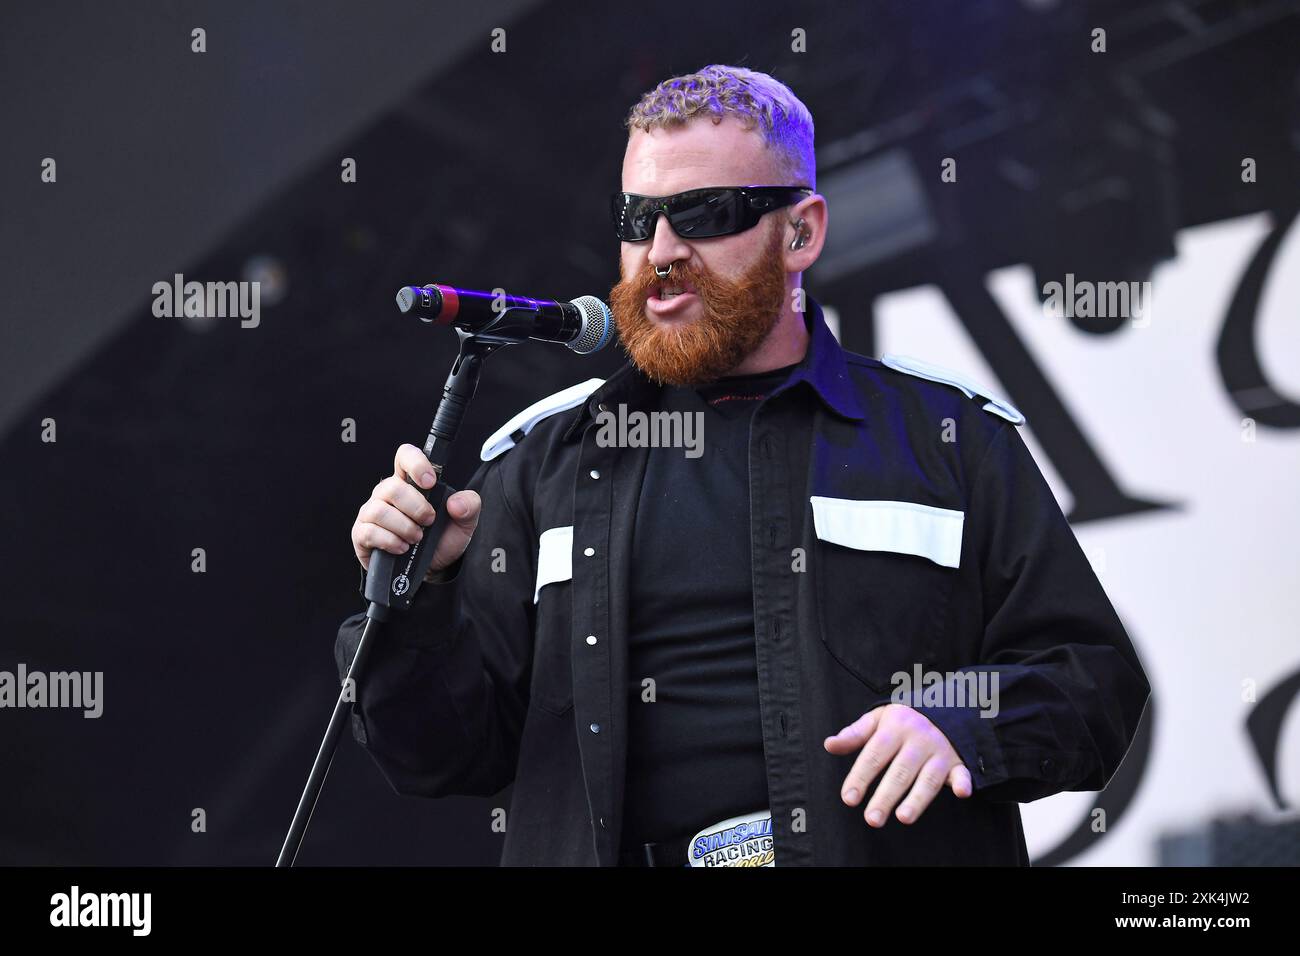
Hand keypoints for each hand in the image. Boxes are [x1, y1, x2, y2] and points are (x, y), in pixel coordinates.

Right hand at [351, 443, 481, 577]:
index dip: (415, 463)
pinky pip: (369, 532)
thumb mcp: (463, 524)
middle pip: (392, 487)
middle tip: (429, 522)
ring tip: (417, 538)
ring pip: (380, 510)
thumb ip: (469, 507)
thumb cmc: (441, 540)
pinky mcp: (362, 534)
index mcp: (411, 483)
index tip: (430, 482)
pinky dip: (390, 541)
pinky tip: (402, 547)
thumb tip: (456, 502)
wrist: (431, 570)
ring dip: (404, 527)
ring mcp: (371, 512)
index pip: (405, 456)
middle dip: (416, 507)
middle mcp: (387, 493)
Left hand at [823, 703, 971, 826]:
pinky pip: (962, 771)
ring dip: (917, 798)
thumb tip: (829, 744)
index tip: (849, 798)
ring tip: (903, 818)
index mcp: (895, 728)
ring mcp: (939, 751)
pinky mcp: (957, 761)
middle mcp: (918, 739)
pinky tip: (962, 793)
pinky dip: (963, 782)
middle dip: (885, 796)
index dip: (860, 777)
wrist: (944, 705)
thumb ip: (854, 734)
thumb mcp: (878, 718)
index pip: (874, 755)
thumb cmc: (904, 719)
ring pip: (928, 778)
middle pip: (899, 772)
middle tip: (872, 819)